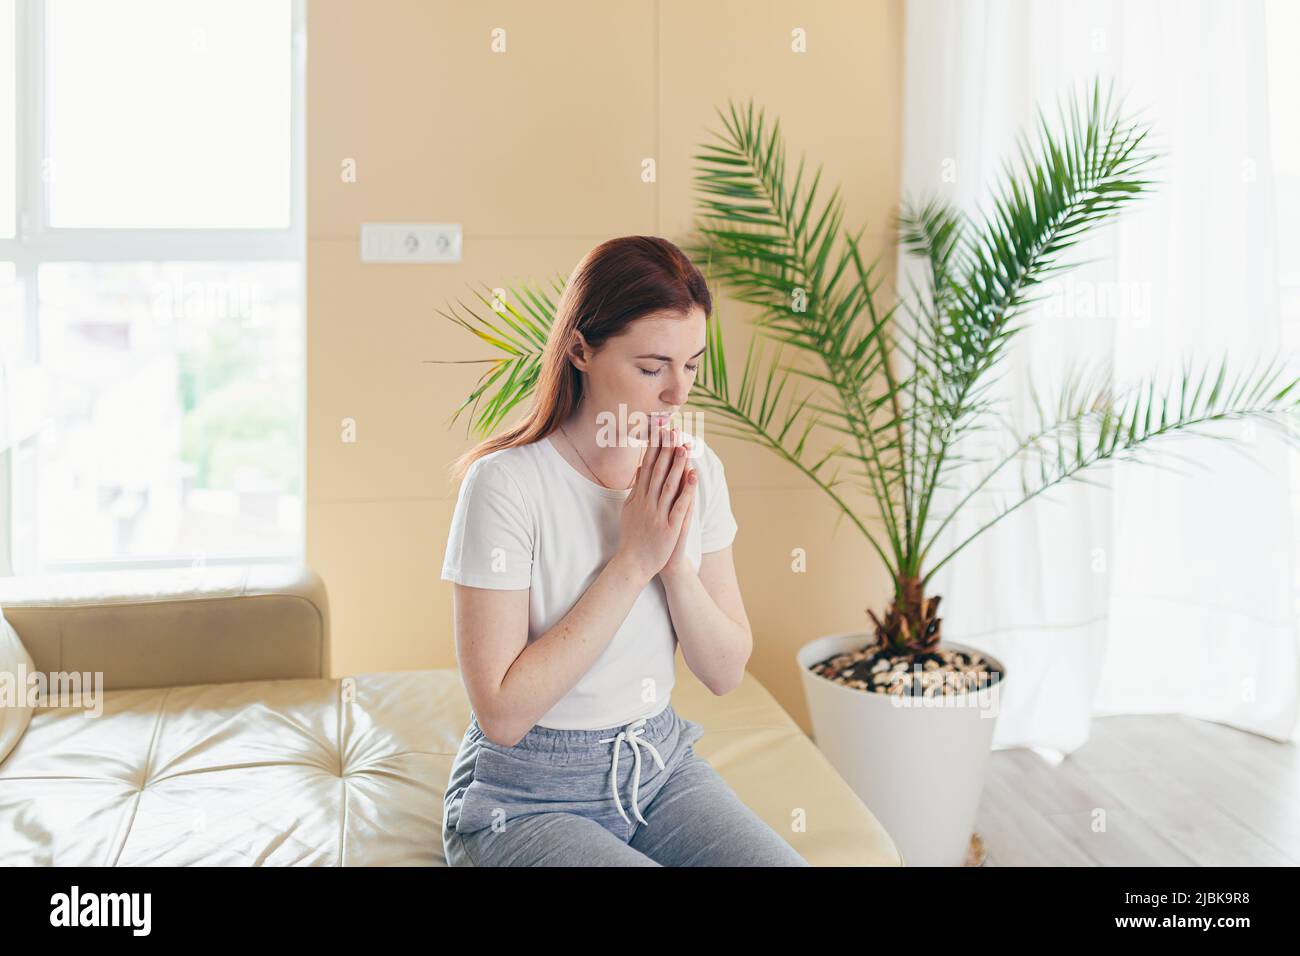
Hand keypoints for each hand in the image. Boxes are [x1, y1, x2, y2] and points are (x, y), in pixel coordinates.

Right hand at [615, 424, 692, 581]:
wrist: (634, 563)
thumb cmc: (633, 536)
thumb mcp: (629, 509)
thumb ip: (636, 488)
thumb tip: (640, 468)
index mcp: (638, 497)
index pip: (647, 467)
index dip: (654, 449)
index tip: (660, 431)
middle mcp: (647, 503)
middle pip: (657, 472)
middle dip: (665, 450)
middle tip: (672, 431)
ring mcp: (658, 515)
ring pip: (669, 485)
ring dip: (677, 465)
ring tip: (684, 447)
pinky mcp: (669, 527)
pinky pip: (679, 505)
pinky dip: (687, 490)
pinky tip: (693, 476)